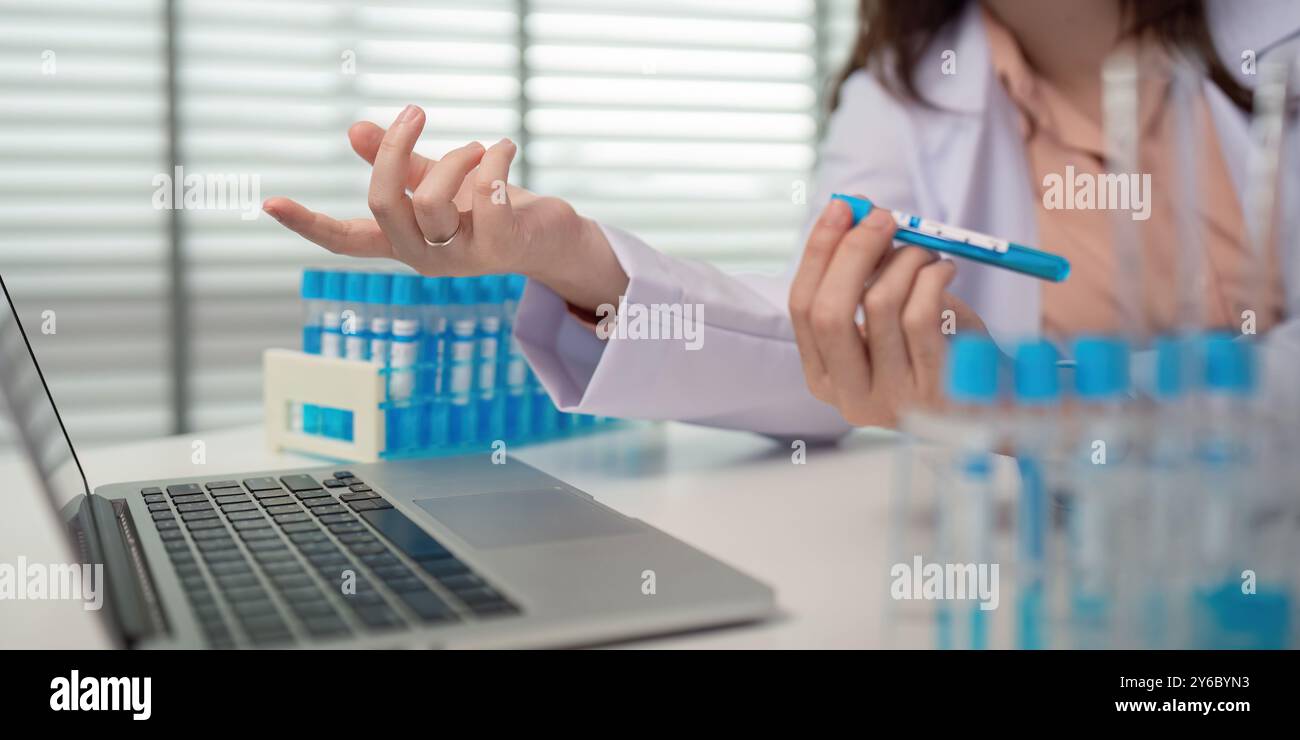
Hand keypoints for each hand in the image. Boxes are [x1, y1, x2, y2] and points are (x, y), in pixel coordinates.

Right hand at [263, 105, 623, 308]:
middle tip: (415, 112)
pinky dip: (495, 158)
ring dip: (457, 157)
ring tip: (482, 149)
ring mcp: (463, 258)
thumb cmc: (492, 211)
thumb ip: (402, 164)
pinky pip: (487, 193)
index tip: (271, 202)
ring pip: (433, 201)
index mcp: (404, 243)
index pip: (347, 240)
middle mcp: (426, 257)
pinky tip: (506, 149)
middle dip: (395, 149)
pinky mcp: (501, 247)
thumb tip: (355, 131)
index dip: (309, 223)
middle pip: (384, 204)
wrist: (551, 239)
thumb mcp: (440, 182)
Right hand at [788, 198, 985, 427]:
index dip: (818, 252)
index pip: (803, 307)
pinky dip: (932, 277)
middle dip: (855, 251)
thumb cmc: (936, 349)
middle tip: (883, 217)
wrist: (990, 399)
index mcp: (824, 378)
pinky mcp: (933, 392)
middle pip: (830, 310)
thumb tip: (856, 213)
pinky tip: (944, 272)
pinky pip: (921, 314)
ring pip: (879, 304)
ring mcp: (890, 400)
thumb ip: (865, 274)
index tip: (841, 209)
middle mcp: (849, 397)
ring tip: (926, 252)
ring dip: (905, 260)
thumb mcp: (889, 316)